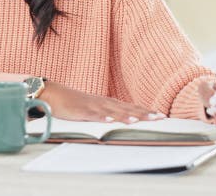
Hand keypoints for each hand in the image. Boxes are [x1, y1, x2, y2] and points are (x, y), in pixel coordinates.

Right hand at [38, 81, 165, 123]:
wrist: (53, 93)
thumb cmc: (74, 103)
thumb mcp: (94, 108)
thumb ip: (108, 113)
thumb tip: (123, 121)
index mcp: (108, 103)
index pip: (131, 107)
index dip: (146, 111)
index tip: (162, 116)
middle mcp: (103, 103)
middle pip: (126, 109)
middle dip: (143, 114)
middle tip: (159, 119)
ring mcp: (92, 106)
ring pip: (112, 112)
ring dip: (125, 116)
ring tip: (138, 121)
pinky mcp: (80, 111)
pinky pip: (92, 115)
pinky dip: (101, 118)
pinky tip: (110, 122)